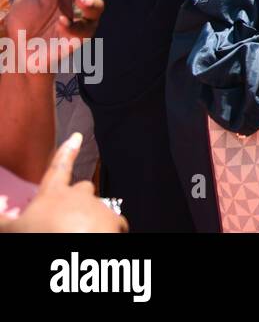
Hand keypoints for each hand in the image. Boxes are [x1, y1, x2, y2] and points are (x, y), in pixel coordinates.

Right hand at [1, 134, 126, 232]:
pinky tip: (97, 239)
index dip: (66, 152)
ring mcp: (99, 207)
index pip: (58, 168)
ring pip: (98, 208)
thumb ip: (2, 220)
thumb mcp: (14, 230)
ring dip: (90, 219)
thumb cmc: (41, 236)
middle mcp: (79, 196)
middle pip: (83, 188)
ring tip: (78, 235)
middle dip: (79, 197)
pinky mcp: (116, 221)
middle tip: (67, 217)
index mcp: (53, 195)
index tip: (77, 136)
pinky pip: (115, 224)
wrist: (72, 254)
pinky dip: (108, 231)